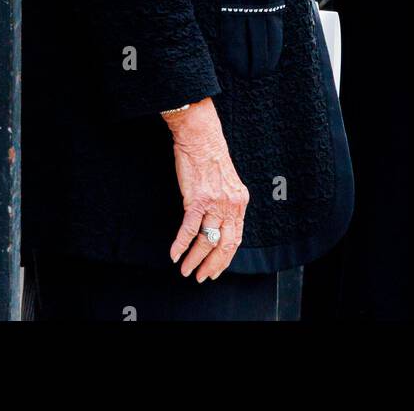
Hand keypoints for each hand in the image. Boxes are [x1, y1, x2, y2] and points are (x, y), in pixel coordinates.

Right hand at [164, 98, 248, 280]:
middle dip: (211, 265)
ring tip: (184, 269)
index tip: (215, 271)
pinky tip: (174, 254)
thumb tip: (218, 225)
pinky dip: (180, 245)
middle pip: (224, 245)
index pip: (235, 239)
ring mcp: (214, 203)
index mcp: (240, 201)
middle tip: (200, 277)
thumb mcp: (228, 182)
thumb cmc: (211, 156)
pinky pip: (188, 230)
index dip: (225, 259)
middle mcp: (231, 205)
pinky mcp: (196, 200)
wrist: (201, 137)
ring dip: (193, 259)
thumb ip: (227, 203)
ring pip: (205, 241)